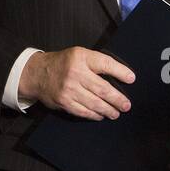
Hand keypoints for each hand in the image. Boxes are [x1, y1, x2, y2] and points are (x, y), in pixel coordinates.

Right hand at [18, 47, 133, 119]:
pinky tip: (101, 115)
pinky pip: (84, 111)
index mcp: (81, 57)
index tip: (132, 79)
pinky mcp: (64, 102)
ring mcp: (69, 89)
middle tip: (126, 105)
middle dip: (118, 99)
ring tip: (116, 113)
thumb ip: (95, 62)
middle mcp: (75, 73)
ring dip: (108, 110)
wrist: (37, 73)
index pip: (105, 64)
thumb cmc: (63, 63)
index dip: (120, 72)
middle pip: (103, 88)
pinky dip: (94, 115)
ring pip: (95, 103)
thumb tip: (121, 75)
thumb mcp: (78, 55)